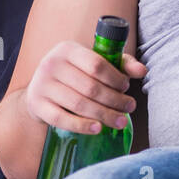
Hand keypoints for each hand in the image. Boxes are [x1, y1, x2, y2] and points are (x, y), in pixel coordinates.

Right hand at [25, 40, 144, 135]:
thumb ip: (119, 63)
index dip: (115, 79)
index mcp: (67, 49)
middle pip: (90, 87)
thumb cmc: (74, 75)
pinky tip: (98, 128)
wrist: (39, 90)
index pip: (96, 64)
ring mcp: (42, 85)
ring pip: (79, 104)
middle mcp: (51, 64)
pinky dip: (82, 125)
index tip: (127, 88)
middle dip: (114, 100)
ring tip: (121, 121)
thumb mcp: (92, 63)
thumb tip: (143, 71)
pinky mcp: (36, 105)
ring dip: (104, 115)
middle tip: (129, 108)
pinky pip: (62, 118)